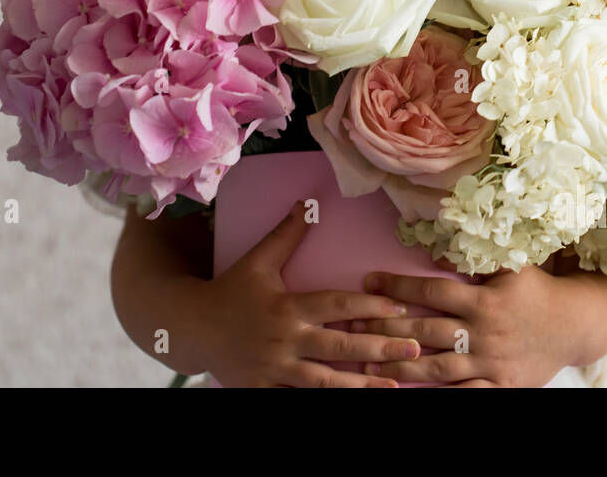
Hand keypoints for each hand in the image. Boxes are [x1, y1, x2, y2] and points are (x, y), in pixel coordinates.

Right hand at [199, 201, 422, 386]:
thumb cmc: (230, 291)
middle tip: (415, 349)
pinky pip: (299, 400)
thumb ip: (285, 235)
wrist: (191, 328)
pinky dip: (324, 401)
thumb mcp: (257, 260)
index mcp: (287, 307)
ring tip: (395, 386)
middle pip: (339, 346)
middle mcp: (285, 339)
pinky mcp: (264, 390)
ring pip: (325, 382)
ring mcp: (275, 369)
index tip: (400, 307)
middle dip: (380, 348)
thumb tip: (307, 203)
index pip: (336, 306)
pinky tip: (351, 402)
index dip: (370, 306)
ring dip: (361, 386)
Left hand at [348, 256, 586, 386]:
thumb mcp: (510, 265)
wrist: (574, 325)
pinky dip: (437, 395)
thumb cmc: (536, 290)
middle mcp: (484, 333)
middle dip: (387, 327)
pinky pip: (463, 394)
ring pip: (437, 366)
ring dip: (400, 365)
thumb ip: (474, 255)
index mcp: (484, 300)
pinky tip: (408, 393)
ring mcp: (490, 362)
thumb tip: (437, 239)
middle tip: (354, 324)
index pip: (432, 291)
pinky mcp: (499, 385)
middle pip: (427, 331)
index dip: (399, 286)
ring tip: (367, 364)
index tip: (369, 280)